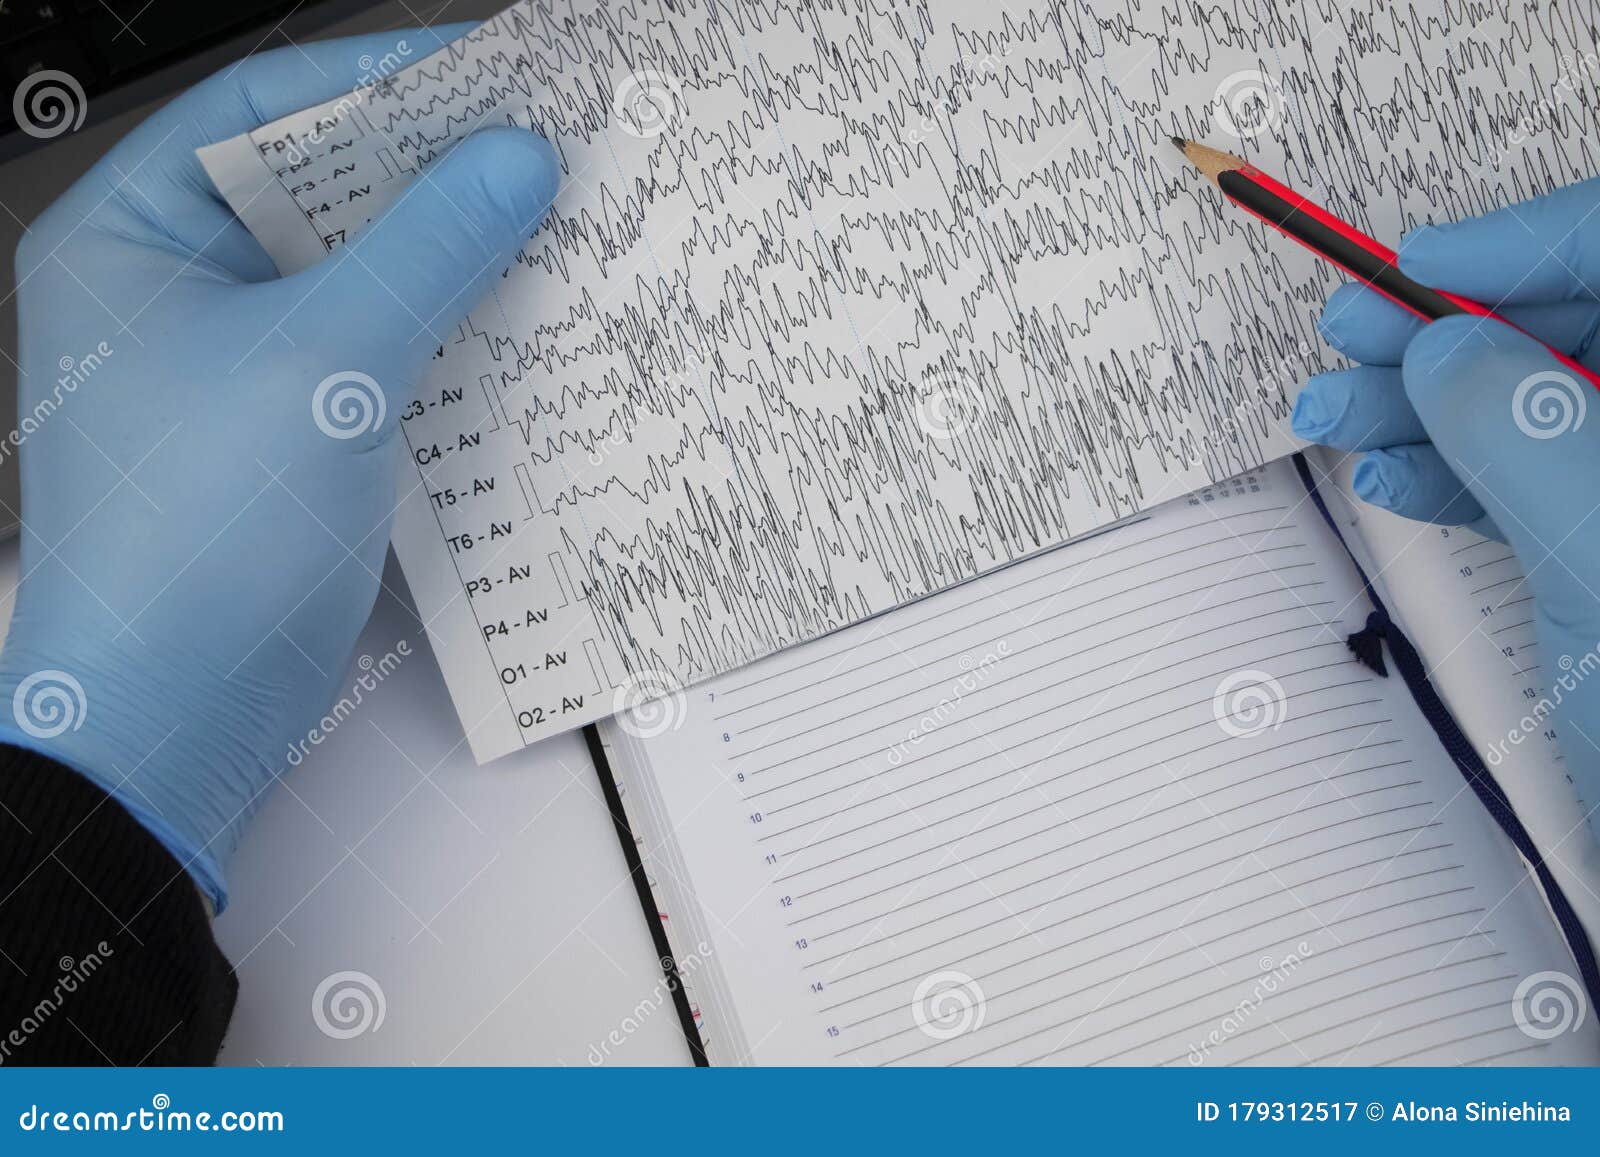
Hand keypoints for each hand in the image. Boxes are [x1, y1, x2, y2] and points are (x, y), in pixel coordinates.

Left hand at [0, 27, 559, 906]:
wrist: (178, 712)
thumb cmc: (197, 536)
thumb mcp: (326, 363)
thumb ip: (428, 249)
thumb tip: (512, 163)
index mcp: (133, 236)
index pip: (264, 112)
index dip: (378, 82)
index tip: (487, 79)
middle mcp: (176, 289)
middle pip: (319, 194)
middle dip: (429, 178)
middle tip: (536, 156)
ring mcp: (235, 366)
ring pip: (358, 278)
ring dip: (448, 262)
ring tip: (545, 233)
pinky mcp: (291, 434)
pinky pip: (377, 354)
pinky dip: (443, 338)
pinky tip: (518, 328)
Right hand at [1291, 177, 1599, 842]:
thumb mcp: (1598, 553)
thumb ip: (1516, 427)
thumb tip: (1443, 343)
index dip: (1532, 243)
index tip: (1419, 264)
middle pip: (1591, 327)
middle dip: (1461, 329)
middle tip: (1350, 334)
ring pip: (1553, 405)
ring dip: (1437, 403)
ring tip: (1334, 409)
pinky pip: (1546, 476)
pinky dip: (1465, 471)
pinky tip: (1392, 471)